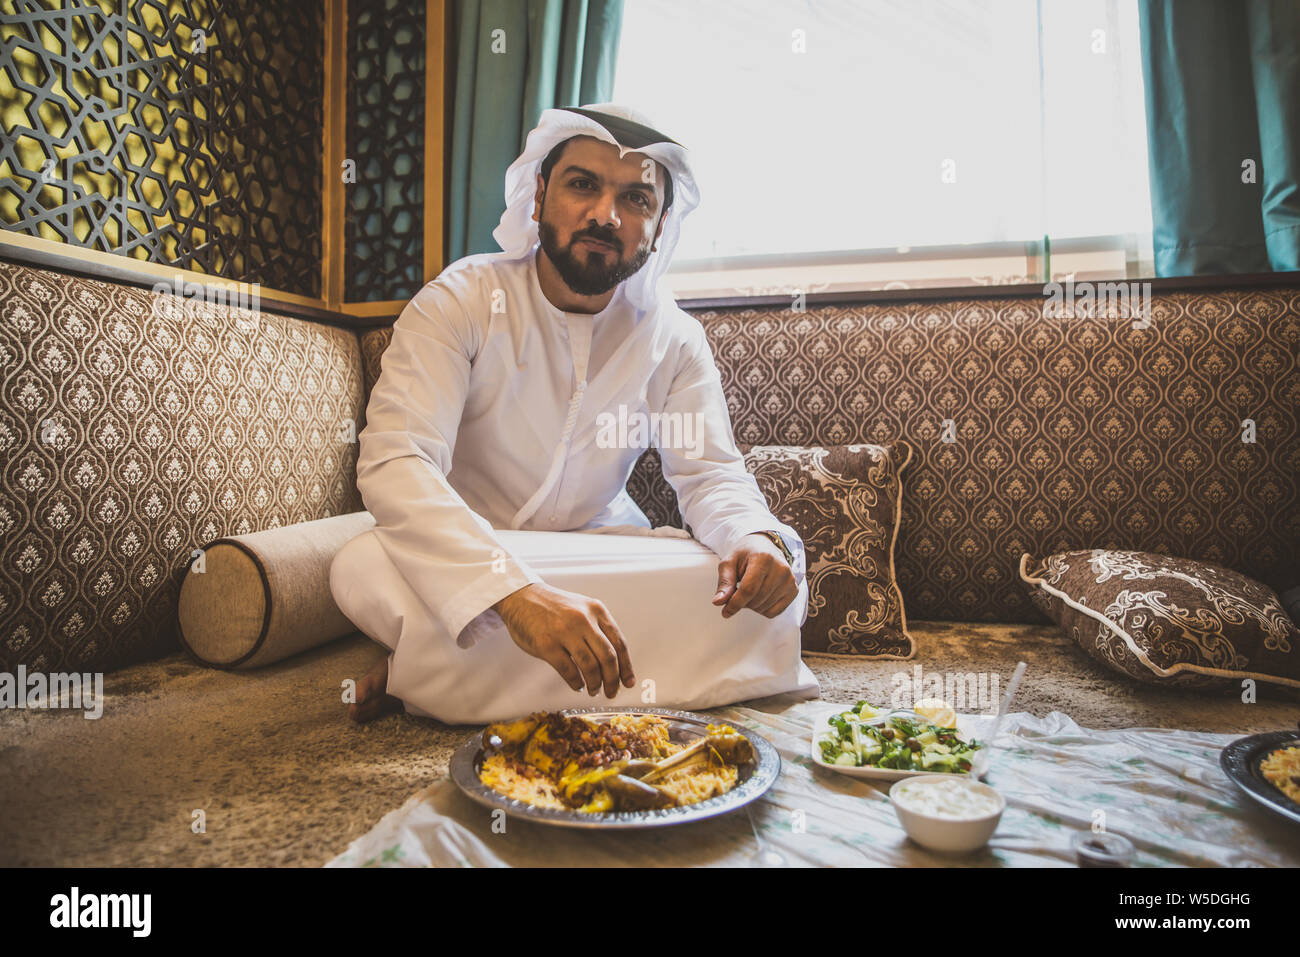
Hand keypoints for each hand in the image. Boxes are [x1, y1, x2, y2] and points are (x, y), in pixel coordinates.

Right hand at [493, 583, 634, 697]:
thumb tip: (614, 660)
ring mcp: (565, 632)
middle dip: (613, 680)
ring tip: (593, 690)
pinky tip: (577, 685)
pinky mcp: (547, 645)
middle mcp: (583, 620)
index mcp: (596, 610)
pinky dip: (576, 682)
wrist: (521, 597)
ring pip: (590, 666)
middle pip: (608, 657)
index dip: (626, 666)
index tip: (628, 681)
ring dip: (595, 684)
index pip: (619, 643)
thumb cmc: (552, 606)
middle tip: (612, 691)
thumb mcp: (582, 607)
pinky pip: (568, 670)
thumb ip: (598, 628)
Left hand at [712, 533, 798, 618]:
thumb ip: (724, 582)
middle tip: (736, 593)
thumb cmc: (746, 554)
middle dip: (742, 603)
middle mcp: (780, 569)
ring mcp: (789, 580)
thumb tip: (718, 602)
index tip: (725, 611)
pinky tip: (759, 596)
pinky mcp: (793, 590)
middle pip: (756, 600)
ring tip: (749, 590)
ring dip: (752, 606)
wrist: (765, 546)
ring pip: (764, 608)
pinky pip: (774, 612)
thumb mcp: (730, 562)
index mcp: (763, 558)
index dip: (735, 603)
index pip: (748, 589)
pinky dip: (763, 609)